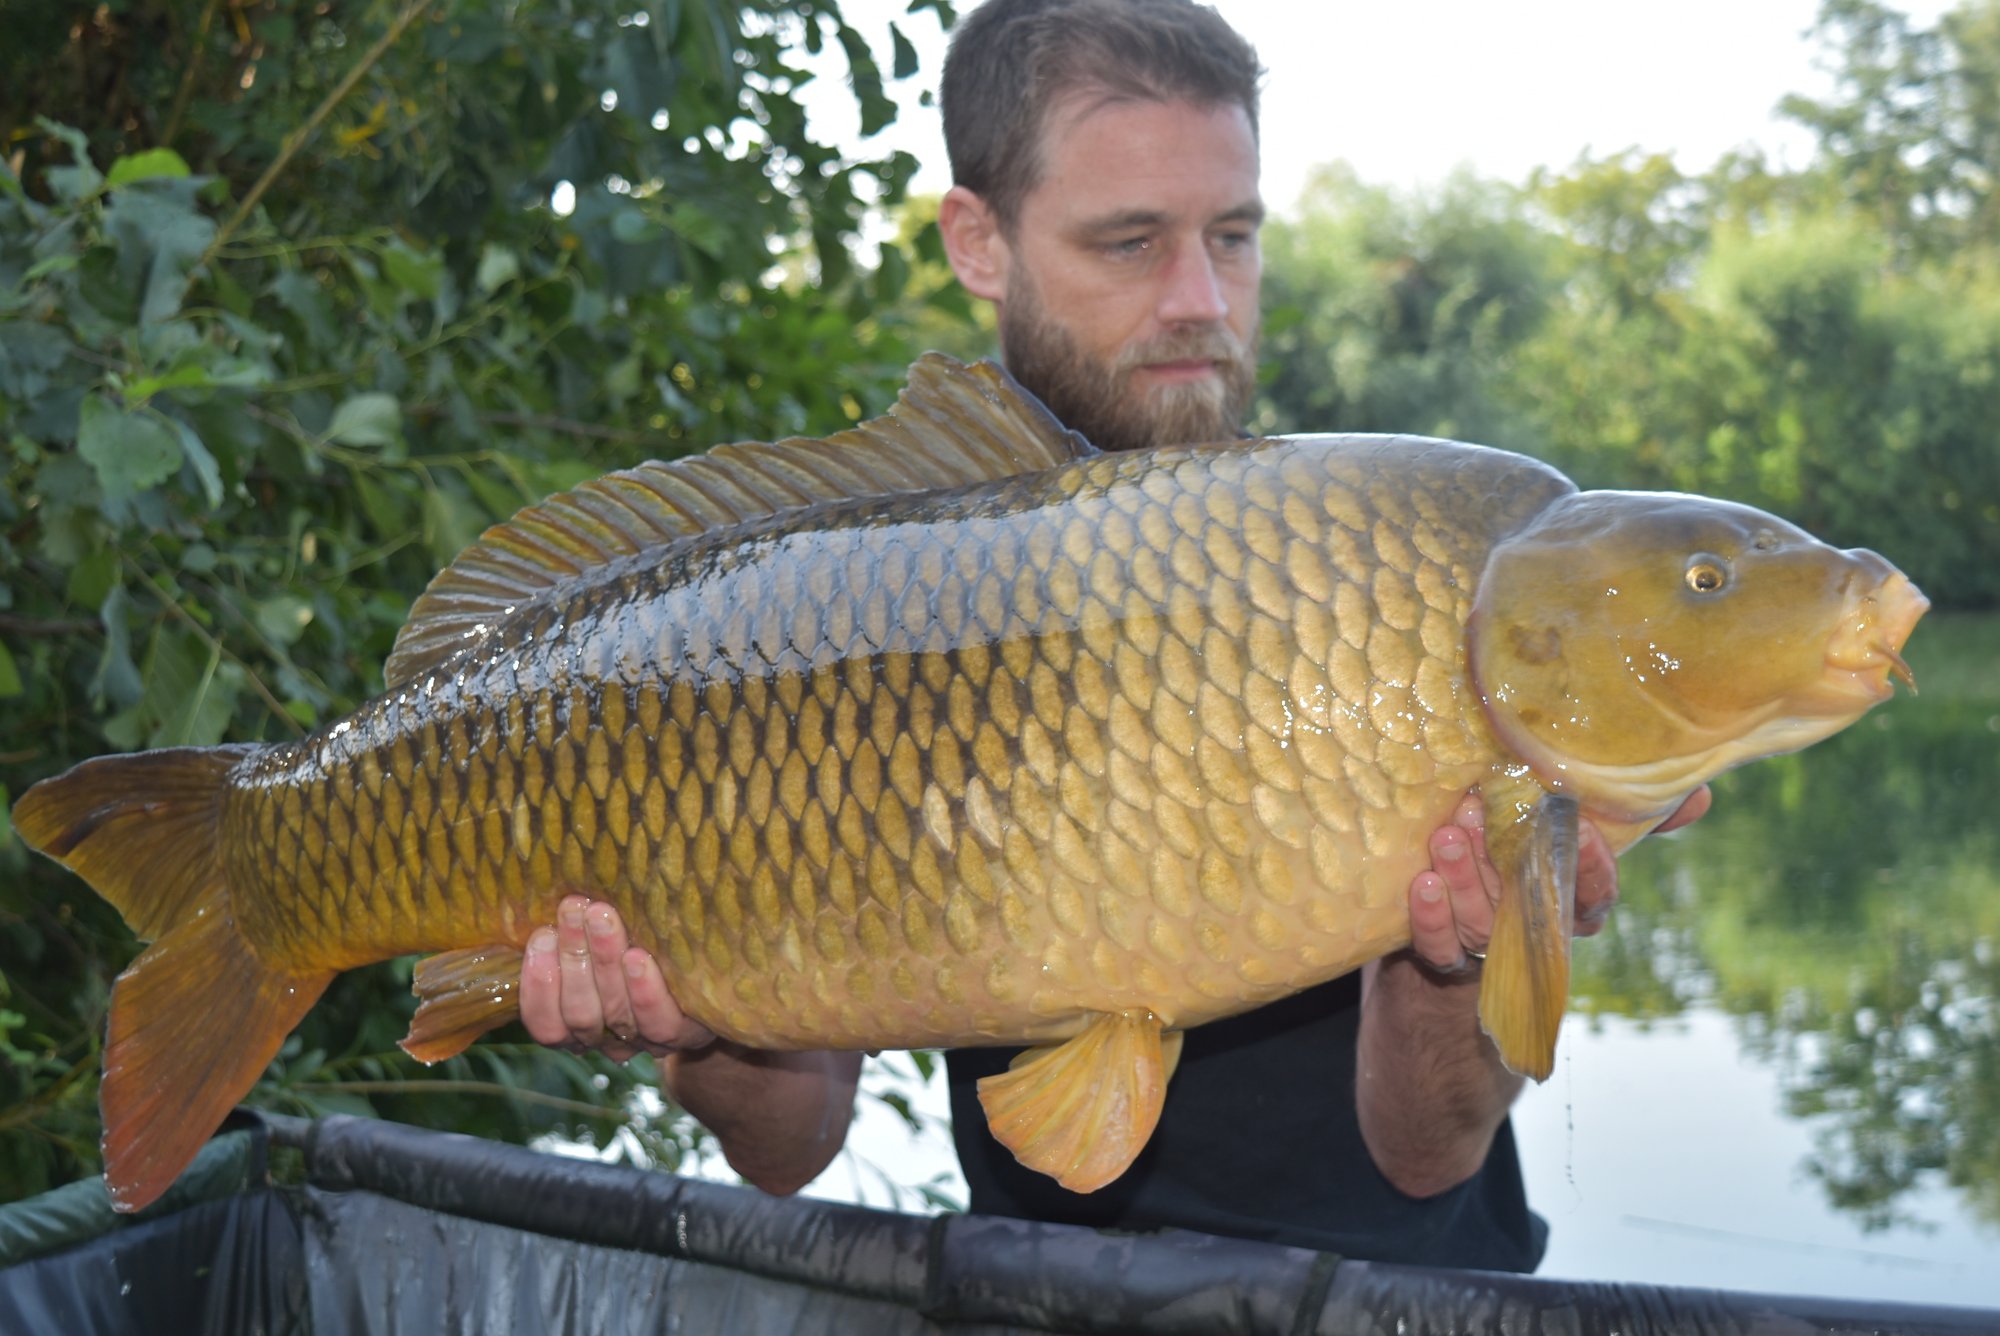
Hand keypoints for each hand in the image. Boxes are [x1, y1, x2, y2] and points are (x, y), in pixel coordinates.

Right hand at [519, 894, 713, 1062]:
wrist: (707, 986)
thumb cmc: (639, 949)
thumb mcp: (598, 947)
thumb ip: (575, 933)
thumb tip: (557, 892)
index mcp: (575, 1025)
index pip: (546, 1023)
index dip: (537, 986)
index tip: (541, 934)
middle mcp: (605, 1039)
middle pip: (580, 1012)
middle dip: (573, 955)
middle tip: (573, 906)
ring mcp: (643, 1039)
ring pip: (615, 1011)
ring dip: (604, 960)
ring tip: (601, 916)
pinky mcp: (682, 1034)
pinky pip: (659, 1021)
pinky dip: (645, 990)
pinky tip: (638, 958)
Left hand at [1403, 785, 1712, 972]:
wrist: (1450, 901)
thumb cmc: (1523, 850)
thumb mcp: (1571, 825)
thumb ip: (1633, 814)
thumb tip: (1701, 795)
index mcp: (1568, 900)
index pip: (1591, 897)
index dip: (1591, 868)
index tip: (1577, 825)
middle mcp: (1528, 926)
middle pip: (1525, 907)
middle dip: (1506, 863)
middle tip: (1475, 815)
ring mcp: (1484, 942)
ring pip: (1479, 924)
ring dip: (1463, 881)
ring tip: (1445, 838)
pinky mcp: (1440, 953)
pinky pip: (1438, 949)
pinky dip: (1430, 919)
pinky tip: (1421, 884)